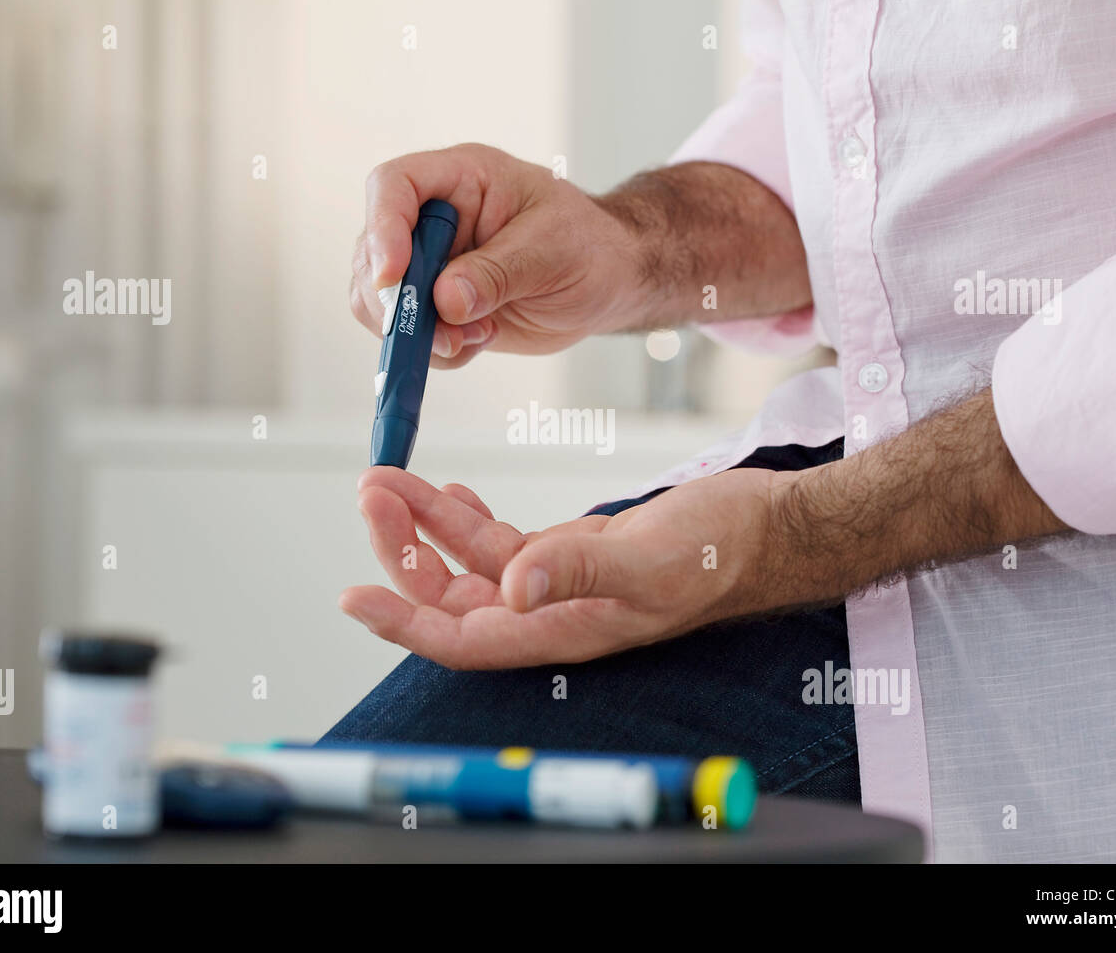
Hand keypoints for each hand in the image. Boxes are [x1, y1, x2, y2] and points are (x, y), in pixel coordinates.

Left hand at [338, 465, 801, 668]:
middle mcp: (550, 614)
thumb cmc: (721, 551)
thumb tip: (508, 588)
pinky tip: (451, 492)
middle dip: (403, 550)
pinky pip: (500, 543)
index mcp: (562, 629)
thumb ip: (578, 572)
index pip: (463, 638)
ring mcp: (558, 584)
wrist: (765, 528)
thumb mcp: (650, 562)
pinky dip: (466, 518)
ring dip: (425, 523)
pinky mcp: (570, 554)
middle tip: (374, 491)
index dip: (403, 623)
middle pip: (450, 597)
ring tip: (391, 478)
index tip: (350, 598)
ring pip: (468, 563)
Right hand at [350, 144, 642, 368]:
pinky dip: (435, 349)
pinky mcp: (437, 307)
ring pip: (379, 299)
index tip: (393, 276)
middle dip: (395, 299)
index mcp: (461, 180)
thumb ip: (498, 273)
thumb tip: (445, 301)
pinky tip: (481, 340)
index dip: (382, 228)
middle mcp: (434, 219)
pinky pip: (408, 334)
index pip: (394, 187)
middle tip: (439, 330)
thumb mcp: (552, 251)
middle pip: (372, 251)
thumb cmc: (589, 246)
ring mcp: (431, 265)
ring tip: (473, 338)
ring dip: (415, 331)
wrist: (609, 282)